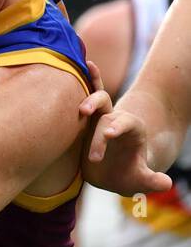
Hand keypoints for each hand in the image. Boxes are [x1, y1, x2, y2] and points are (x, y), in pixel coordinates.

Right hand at [80, 59, 172, 195]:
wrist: (114, 170)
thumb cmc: (125, 174)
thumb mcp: (140, 180)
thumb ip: (151, 181)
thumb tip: (166, 183)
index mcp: (131, 132)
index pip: (125, 124)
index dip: (116, 127)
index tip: (107, 135)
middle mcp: (117, 119)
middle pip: (108, 113)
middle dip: (97, 123)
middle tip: (88, 138)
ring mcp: (102, 116)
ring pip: (98, 97)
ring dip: (89, 98)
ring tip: (80, 108)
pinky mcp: (89, 117)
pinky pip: (89, 93)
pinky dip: (89, 78)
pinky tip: (87, 63)